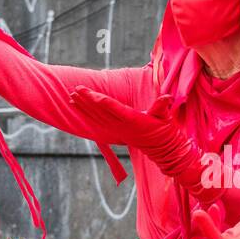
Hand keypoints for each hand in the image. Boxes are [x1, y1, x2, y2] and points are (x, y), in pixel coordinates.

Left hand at [68, 87, 207, 193]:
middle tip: (75, 89)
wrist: (161, 149)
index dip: (98, 100)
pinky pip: (97, 123)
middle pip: (100, 111)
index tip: (87, 92)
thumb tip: (167, 97)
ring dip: (84, 107)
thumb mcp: (165, 117)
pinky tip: (78, 107)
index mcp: (133, 120)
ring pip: (96, 117)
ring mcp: (117, 130)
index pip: (112, 108)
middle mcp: (122, 126)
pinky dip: (86, 115)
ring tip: (72, 96)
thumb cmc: (164, 130)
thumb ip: (162, 107)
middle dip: (87, 100)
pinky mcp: (115, 132)